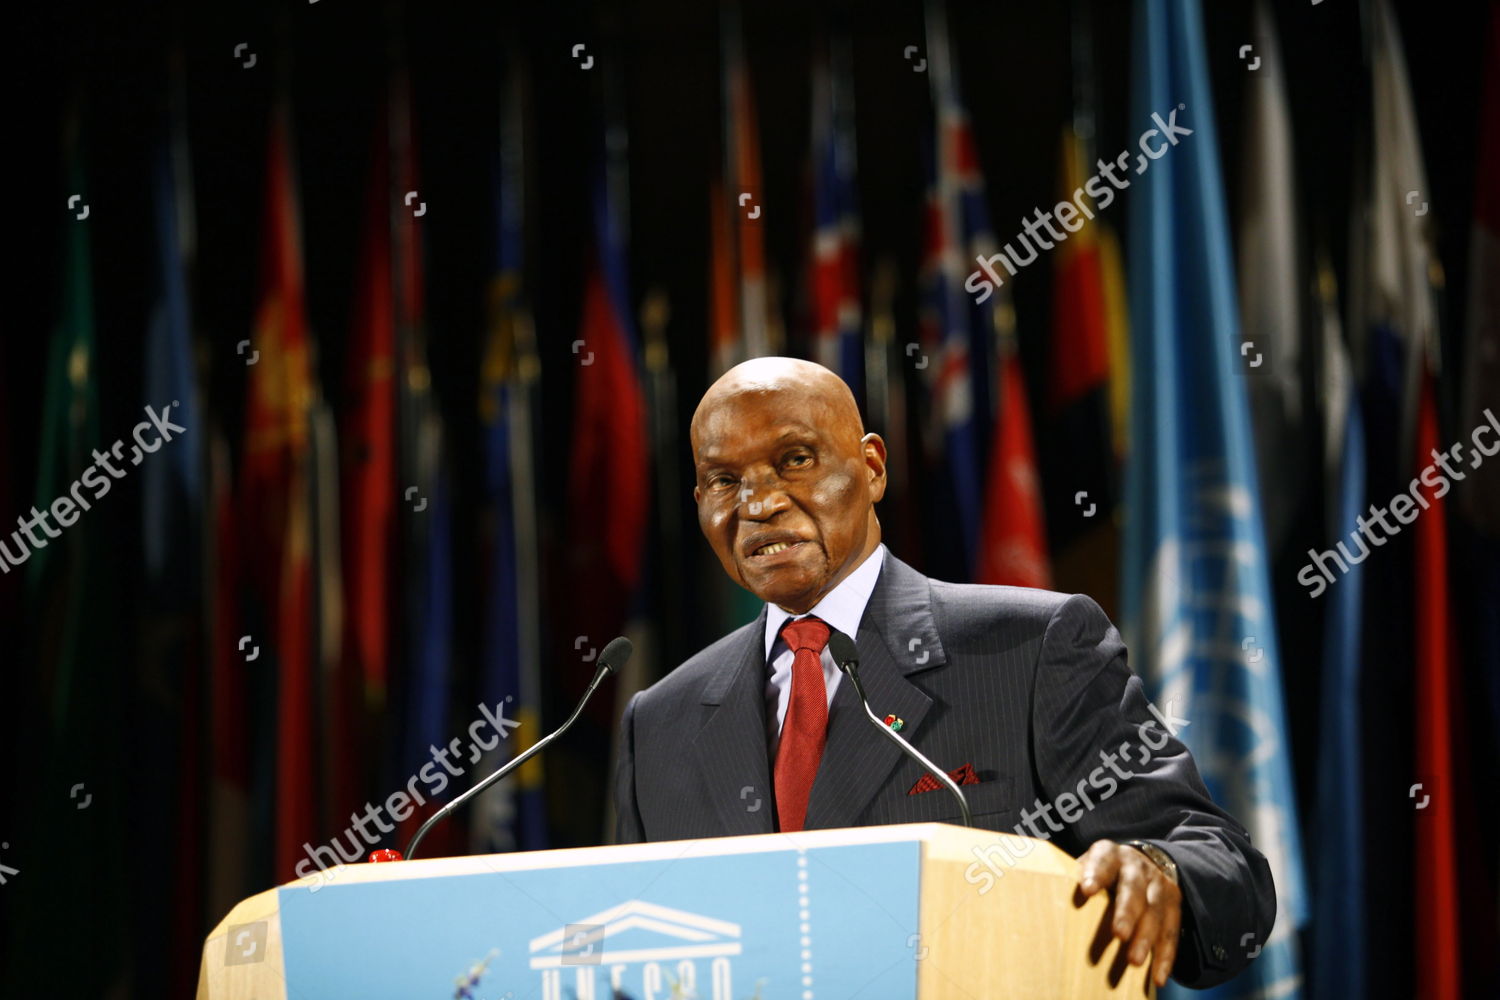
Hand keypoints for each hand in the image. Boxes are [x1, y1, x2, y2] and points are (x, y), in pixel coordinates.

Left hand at [1076, 839, 1181, 987]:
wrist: (1145, 860)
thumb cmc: (1104, 870)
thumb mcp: (1089, 864)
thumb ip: (1075, 878)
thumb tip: (1048, 901)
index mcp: (1110, 854)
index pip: (1103, 860)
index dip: (1096, 873)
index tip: (1087, 890)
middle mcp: (1137, 866)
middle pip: (1133, 888)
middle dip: (1126, 912)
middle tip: (1118, 934)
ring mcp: (1158, 884)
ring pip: (1155, 911)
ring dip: (1146, 938)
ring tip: (1134, 961)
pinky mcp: (1174, 904)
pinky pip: (1172, 931)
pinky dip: (1165, 955)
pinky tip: (1158, 976)